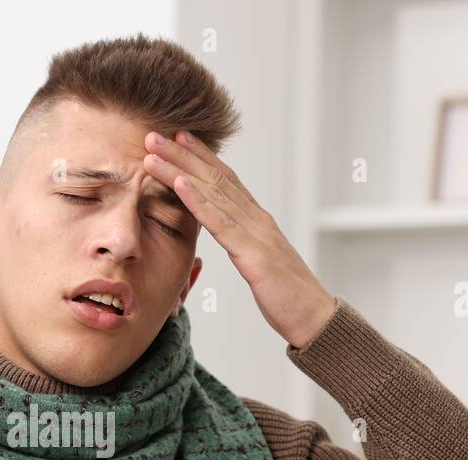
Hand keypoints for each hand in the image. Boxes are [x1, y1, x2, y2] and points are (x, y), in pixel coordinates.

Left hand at [143, 129, 335, 348]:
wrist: (314, 318)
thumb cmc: (287, 296)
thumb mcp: (259, 265)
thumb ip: (243, 245)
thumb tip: (229, 237)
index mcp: (256, 221)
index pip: (225, 180)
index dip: (201, 157)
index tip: (177, 137)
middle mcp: (256, 219)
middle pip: (215, 178)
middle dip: (183, 154)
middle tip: (153, 134)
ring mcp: (255, 233)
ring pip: (212, 193)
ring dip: (179, 169)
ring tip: (153, 152)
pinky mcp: (253, 253)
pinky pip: (220, 222)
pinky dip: (198, 200)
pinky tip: (178, 183)